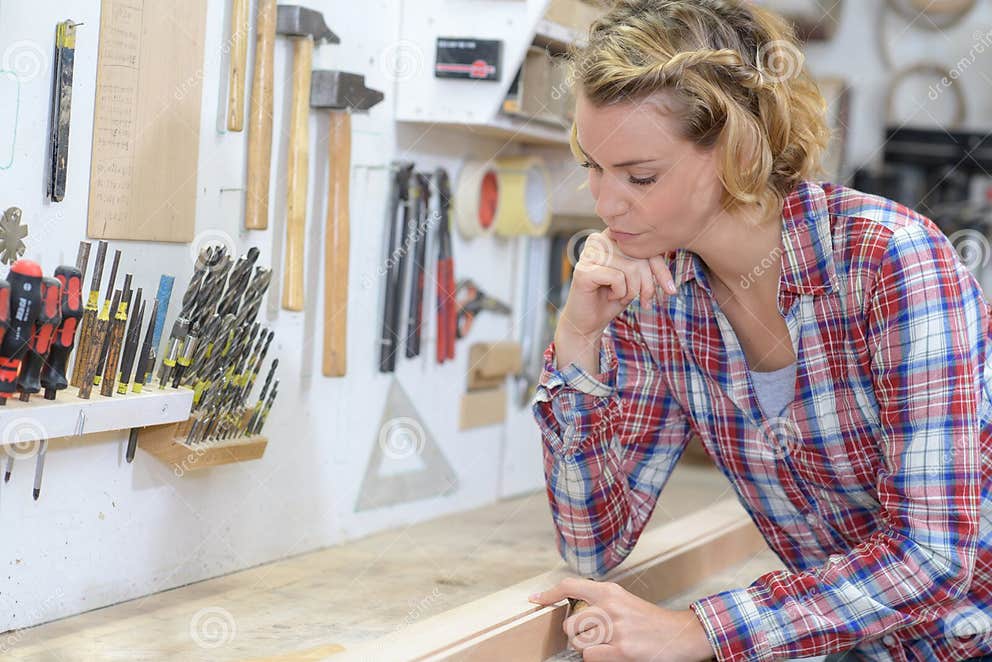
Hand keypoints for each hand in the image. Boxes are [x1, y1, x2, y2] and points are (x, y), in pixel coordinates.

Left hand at [529, 577, 713, 661]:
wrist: (680, 634)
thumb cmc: (649, 621)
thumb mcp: (624, 601)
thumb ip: (600, 602)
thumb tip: (573, 613)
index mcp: (610, 591)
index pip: (570, 586)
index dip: (549, 594)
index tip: (535, 600)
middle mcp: (610, 606)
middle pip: (570, 623)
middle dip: (576, 635)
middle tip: (593, 637)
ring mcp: (615, 628)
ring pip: (578, 642)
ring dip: (587, 648)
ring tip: (606, 645)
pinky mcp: (621, 649)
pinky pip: (590, 656)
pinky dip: (596, 658)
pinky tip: (612, 654)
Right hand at [558, 229, 675, 340]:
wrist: (588, 322)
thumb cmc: (612, 297)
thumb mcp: (636, 279)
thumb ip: (648, 265)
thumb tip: (670, 263)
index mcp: (610, 236)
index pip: (644, 246)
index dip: (661, 269)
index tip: (671, 290)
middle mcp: (598, 240)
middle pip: (639, 257)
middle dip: (647, 284)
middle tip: (645, 301)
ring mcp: (588, 254)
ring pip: (630, 268)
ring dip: (632, 291)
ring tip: (621, 296)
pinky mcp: (583, 271)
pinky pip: (617, 278)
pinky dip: (620, 293)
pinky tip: (609, 295)